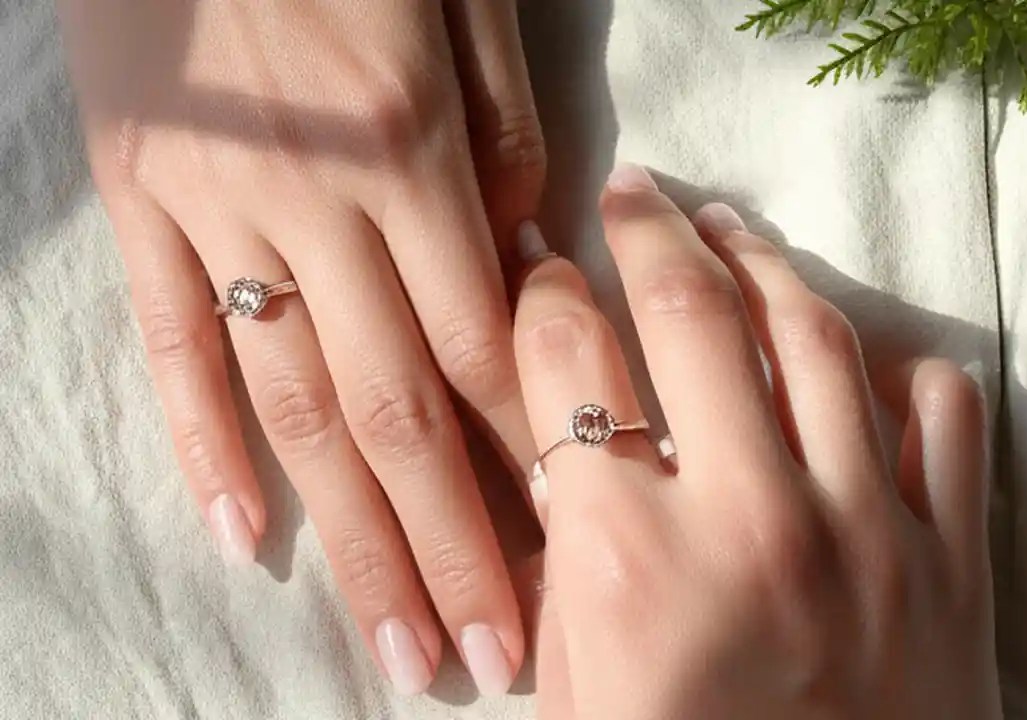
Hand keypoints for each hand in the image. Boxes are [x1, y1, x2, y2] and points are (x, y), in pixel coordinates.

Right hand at [57, 0, 544, 695]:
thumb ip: (504, 149)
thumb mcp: (464, 17)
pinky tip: (245, 540)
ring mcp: (216, 210)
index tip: (570, 555)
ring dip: (353, 537)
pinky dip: (204, 446)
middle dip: (456, 547)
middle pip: (400, 412)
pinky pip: (172, 342)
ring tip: (396, 641)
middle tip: (494, 661)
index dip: (530, 459)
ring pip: (296, 405)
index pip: (483, 349)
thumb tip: (535, 269)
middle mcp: (317, 203)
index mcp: (412, 157)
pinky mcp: (138, 200)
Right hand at [516, 166, 1001, 718]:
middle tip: (635, 198)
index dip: (543, 299)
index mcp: (634, 564)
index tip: (543, 273)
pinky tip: (859, 357)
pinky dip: (904, 367)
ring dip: (764, 262)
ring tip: (729, 231)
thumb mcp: (573, 689)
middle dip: (648, 231)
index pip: (569, 366)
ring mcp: (871, 533)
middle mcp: (755, 522)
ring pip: (818, 336)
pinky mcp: (954, 562)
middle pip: (692, 313)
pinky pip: (945, 412)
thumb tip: (565, 440)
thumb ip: (565, 560)